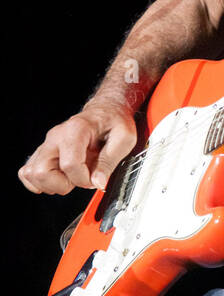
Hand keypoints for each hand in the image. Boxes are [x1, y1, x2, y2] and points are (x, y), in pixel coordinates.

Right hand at [18, 101, 137, 194]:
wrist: (105, 110)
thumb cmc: (114, 121)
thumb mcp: (124, 138)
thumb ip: (110, 161)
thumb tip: (99, 183)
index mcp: (76, 130)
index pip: (69, 164)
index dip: (83, 179)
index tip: (94, 179)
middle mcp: (56, 136)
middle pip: (41, 171)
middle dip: (62, 185)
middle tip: (79, 180)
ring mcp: (48, 144)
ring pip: (31, 173)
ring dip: (51, 185)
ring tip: (70, 179)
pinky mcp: (44, 152)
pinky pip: (28, 172)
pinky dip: (39, 182)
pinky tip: (58, 180)